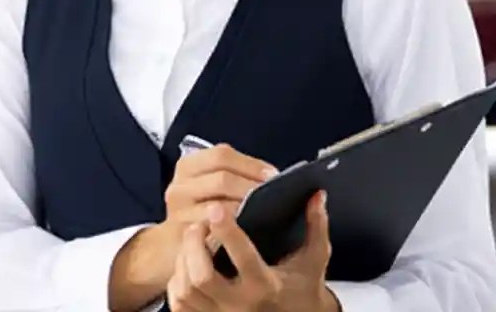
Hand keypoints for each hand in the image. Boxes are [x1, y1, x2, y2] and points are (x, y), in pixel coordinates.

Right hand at [164, 143, 277, 234]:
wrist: (177, 241)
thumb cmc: (203, 207)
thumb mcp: (210, 183)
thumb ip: (234, 173)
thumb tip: (272, 176)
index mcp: (187, 165)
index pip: (221, 155)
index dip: (250, 164)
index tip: (272, 176)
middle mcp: (179, 187)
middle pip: (221, 179)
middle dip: (250, 187)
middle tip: (272, 197)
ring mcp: (179, 213)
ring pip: (219, 206)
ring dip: (245, 209)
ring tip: (262, 213)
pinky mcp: (185, 238)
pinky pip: (216, 231)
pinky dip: (234, 229)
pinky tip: (247, 231)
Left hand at [166, 192, 339, 311]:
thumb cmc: (302, 290)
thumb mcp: (313, 260)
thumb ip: (315, 226)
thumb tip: (316, 194)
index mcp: (266, 286)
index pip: (243, 258)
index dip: (228, 233)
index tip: (217, 208)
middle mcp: (240, 305)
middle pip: (202, 276)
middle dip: (194, 244)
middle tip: (200, 225)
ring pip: (186, 288)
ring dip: (184, 258)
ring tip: (194, 241)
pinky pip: (178, 302)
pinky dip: (178, 279)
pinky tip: (189, 264)